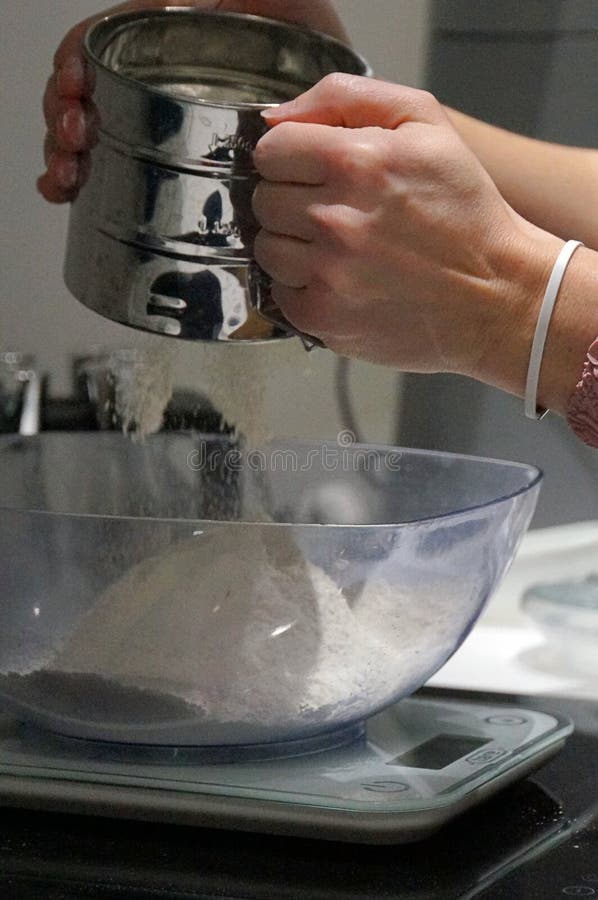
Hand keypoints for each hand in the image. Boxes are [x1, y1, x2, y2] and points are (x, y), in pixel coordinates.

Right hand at [37, 0, 347, 202]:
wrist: (338, 100)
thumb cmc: (309, 44)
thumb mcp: (274, 5)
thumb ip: (241, 2)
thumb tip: (177, 5)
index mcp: (169, 41)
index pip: (102, 45)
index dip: (74, 66)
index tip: (73, 91)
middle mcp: (158, 84)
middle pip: (87, 94)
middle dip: (64, 119)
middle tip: (74, 142)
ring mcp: (162, 127)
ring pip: (93, 136)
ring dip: (66, 155)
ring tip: (69, 173)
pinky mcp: (173, 168)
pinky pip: (120, 175)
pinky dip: (83, 185)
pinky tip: (68, 195)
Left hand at [252, 74, 560, 388]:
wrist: (495, 294)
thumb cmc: (462, 209)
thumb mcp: (424, 123)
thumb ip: (345, 98)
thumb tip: (276, 116)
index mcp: (357, 161)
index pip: (271, 149)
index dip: (289, 157)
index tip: (310, 170)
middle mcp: (335, 218)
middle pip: (263, 200)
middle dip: (291, 200)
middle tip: (332, 212)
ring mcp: (328, 272)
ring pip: (266, 248)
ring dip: (292, 246)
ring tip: (336, 249)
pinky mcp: (324, 316)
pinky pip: (280, 293)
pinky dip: (303, 287)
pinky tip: (339, 281)